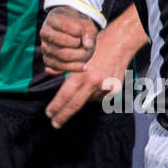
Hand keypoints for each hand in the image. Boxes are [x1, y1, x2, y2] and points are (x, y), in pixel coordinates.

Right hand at [40, 7, 96, 74]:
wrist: (75, 33)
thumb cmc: (81, 27)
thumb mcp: (88, 25)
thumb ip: (90, 33)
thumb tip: (87, 45)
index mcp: (52, 18)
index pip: (65, 25)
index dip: (78, 30)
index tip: (83, 31)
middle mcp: (45, 32)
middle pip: (61, 41)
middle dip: (78, 45)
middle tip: (85, 45)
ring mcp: (45, 47)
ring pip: (61, 57)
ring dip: (78, 57)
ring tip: (86, 54)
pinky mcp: (48, 60)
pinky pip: (58, 68)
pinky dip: (73, 68)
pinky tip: (84, 66)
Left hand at [45, 11, 137, 128]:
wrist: (118, 43)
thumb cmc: (95, 48)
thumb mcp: (77, 58)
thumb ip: (67, 72)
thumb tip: (55, 82)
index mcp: (82, 75)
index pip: (65, 96)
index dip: (56, 107)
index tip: (49, 114)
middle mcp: (94, 83)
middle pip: (75, 105)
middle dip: (63, 116)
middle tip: (55, 124)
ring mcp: (106, 88)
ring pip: (89, 100)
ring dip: (84, 97)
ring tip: (89, 82)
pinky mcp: (115, 90)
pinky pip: (101, 97)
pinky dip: (96, 93)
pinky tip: (99, 82)